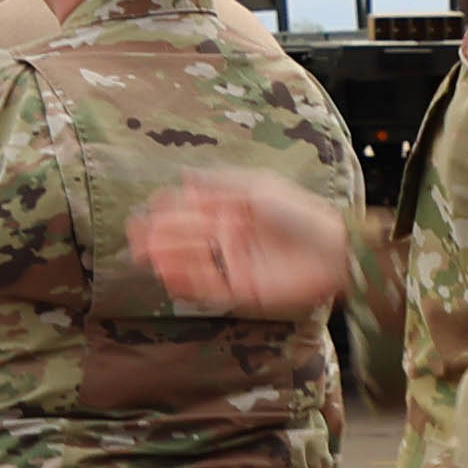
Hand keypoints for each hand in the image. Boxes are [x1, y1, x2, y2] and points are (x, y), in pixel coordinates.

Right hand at [135, 171, 353, 316]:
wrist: (333, 249)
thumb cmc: (299, 212)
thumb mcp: (257, 188)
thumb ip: (219, 185)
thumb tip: (183, 176)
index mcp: (231, 212)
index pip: (190, 211)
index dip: (167, 211)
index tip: (147, 210)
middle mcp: (228, 238)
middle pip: (186, 238)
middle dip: (159, 236)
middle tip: (134, 237)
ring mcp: (234, 264)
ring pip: (192, 263)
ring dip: (168, 258)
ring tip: (145, 255)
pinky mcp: (242, 290)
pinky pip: (208, 288)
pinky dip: (187, 282)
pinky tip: (168, 276)